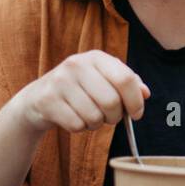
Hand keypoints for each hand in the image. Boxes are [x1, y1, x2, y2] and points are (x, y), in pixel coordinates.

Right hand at [11, 50, 149, 134]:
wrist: (39, 97)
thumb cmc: (81, 89)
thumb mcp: (104, 80)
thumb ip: (127, 84)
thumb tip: (145, 93)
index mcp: (96, 57)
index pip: (125, 78)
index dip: (135, 101)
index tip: (137, 114)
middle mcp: (77, 64)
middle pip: (111, 101)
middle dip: (115, 117)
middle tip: (110, 117)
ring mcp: (60, 81)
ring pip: (94, 117)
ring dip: (96, 124)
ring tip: (89, 115)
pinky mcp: (47, 100)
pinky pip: (77, 125)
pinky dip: (80, 128)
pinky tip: (73, 118)